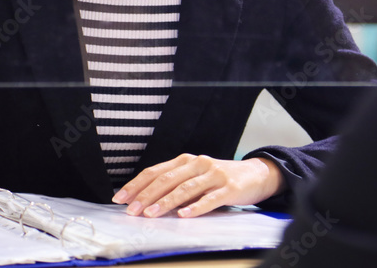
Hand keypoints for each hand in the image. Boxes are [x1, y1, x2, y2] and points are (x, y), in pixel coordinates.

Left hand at [111, 154, 285, 217]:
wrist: (256, 174)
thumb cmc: (221, 179)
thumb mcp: (196, 177)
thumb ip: (176, 185)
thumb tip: (145, 202)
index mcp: (187, 161)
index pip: (156, 171)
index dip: (137, 184)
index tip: (120, 198)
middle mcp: (199, 164)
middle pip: (168, 179)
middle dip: (147, 195)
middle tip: (132, 210)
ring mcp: (215, 175)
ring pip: (186, 188)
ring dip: (167, 202)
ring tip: (152, 214)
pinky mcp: (230, 188)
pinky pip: (211, 198)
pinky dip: (196, 207)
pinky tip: (185, 215)